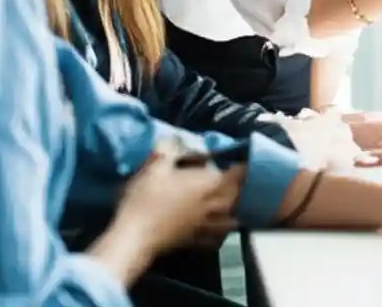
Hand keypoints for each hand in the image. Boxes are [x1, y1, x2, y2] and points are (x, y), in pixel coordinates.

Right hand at [116, 152, 242, 253]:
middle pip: (236, 198)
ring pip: (231, 220)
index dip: (243, 168)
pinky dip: (222, 234)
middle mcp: (211, 205)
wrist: (133, 236)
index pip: (234, 175)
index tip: (247, 163)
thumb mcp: (154, 167)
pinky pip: (216, 239)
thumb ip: (167, 150)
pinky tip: (220, 233)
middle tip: (244, 184)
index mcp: (206, 185)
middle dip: (243, 190)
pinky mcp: (194, 242)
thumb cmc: (145, 198)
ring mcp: (204, 226)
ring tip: (238, 208)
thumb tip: (174, 140)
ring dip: (237, 213)